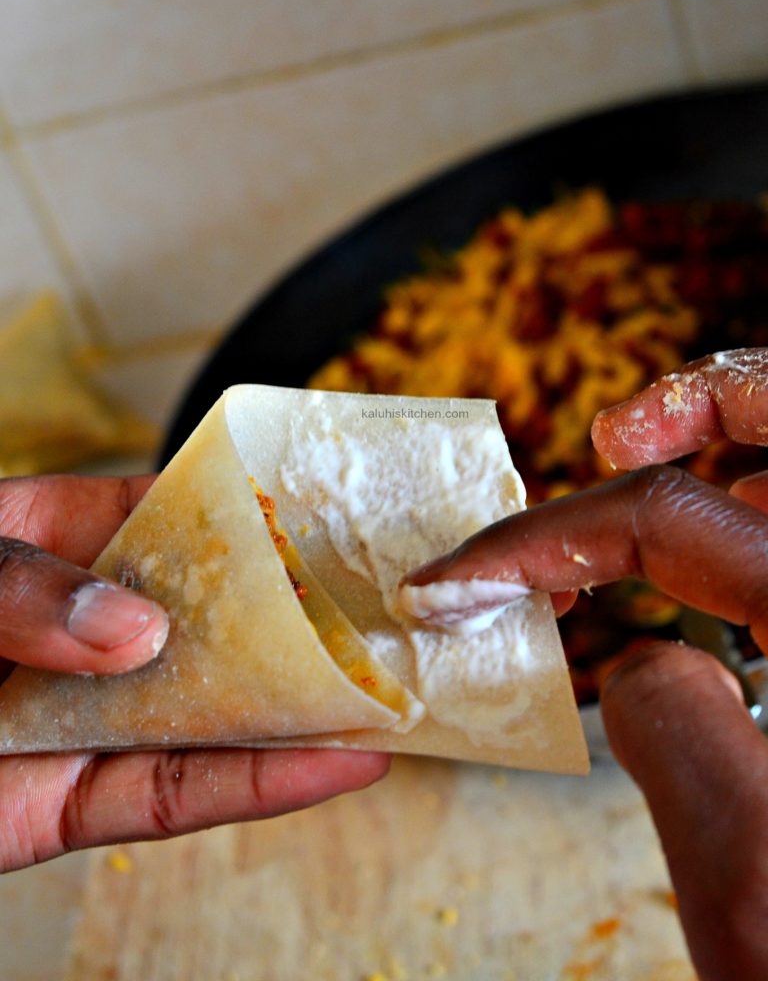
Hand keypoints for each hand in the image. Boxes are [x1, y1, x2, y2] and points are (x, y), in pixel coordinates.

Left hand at [0, 475, 387, 872]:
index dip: (242, 514)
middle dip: (290, 619)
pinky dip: (249, 788)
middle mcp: (79, 634)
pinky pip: (166, 797)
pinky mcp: (64, 806)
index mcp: (50, 545)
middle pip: (204, 622)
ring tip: (385, 696)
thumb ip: (27, 587)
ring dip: (296, 712)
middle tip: (384, 614)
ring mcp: (77, 719)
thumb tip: (138, 629)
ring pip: (206, 716)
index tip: (326, 513)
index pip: (163, 518)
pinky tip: (326, 766)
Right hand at [403, 349, 767, 980]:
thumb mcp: (751, 876)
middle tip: (610, 437)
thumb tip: (638, 666)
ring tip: (652, 478)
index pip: (670, 520)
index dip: (536, 541)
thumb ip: (673, 732)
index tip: (450, 583)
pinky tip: (715, 569)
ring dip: (732, 445)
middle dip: (695, 401)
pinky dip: (756, 516)